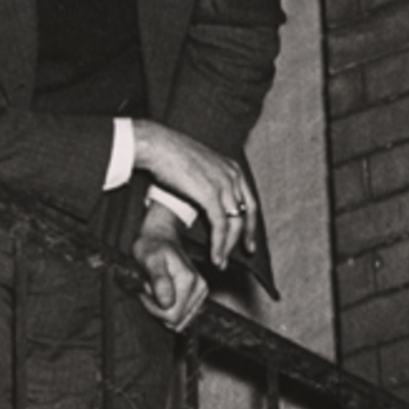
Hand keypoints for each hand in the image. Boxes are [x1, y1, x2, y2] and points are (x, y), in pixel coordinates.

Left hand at [131, 230, 207, 331]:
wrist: (161, 238)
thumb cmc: (151, 247)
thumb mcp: (150, 259)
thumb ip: (159, 281)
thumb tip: (167, 303)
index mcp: (189, 281)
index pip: (172, 316)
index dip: (155, 309)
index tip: (146, 292)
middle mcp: (200, 288)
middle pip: (177, 320)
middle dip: (158, 309)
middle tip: (151, 289)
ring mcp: (201, 292)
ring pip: (179, 320)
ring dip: (163, 309)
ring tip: (157, 290)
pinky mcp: (199, 295)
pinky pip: (182, 315)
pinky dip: (170, 308)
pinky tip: (164, 294)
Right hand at [132, 120, 256, 269]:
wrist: (157, 145)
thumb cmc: (170, 156)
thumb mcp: (199, 169)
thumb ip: (209, 184)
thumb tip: (207, 201)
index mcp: (232, 169)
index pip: (250, 201)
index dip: (251, 224)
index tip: (249, 242)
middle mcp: (232, 175)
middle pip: (246, 214)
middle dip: (244, 238)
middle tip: (243, 254)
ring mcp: (223, 184)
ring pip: (234, 223)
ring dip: (228, 246)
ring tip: (221, 263)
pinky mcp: (210, 194)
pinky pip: (220, 226)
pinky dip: (219, 244)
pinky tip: (215, 257)